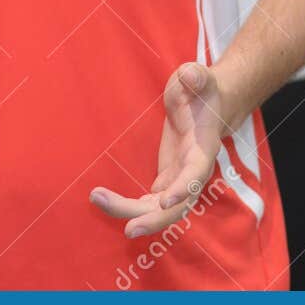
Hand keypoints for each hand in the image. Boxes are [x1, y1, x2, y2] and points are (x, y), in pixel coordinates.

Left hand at [88, 62, 230, 239]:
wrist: (207, 103)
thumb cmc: (201, 88)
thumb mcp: (198, 76)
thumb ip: (197, 75)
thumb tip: (190, 74)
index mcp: (203, 149)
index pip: (196, 174)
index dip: (183, 189)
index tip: (164, 202)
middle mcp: (193, 170)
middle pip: (178, 206)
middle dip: (155, 219)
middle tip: (128, 229)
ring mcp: (180, 177)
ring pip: (160, 209)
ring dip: (132, 212)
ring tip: (98, 201)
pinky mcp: (167, 177)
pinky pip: (150, 201)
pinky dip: (130, 206)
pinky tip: (105, 201)